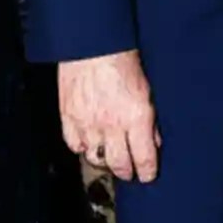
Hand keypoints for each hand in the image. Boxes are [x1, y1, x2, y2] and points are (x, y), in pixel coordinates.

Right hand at [58, 50, 160, 182]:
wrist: (93, 45)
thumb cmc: (124, 62)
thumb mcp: (147, 90)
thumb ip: (150, 120)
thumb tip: (153, 141)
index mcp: (136, 118)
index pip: (144, 158)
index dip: (147, 172)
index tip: (147, 176)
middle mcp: (112, 125)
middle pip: (119, 164)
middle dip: (126, 172)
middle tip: (129, 172)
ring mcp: (88, 123)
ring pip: (94, 158)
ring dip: (104, 161)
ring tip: (109, 157)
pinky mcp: (69, 118)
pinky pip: (74, 144)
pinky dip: (81, 147)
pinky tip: (88, 144)